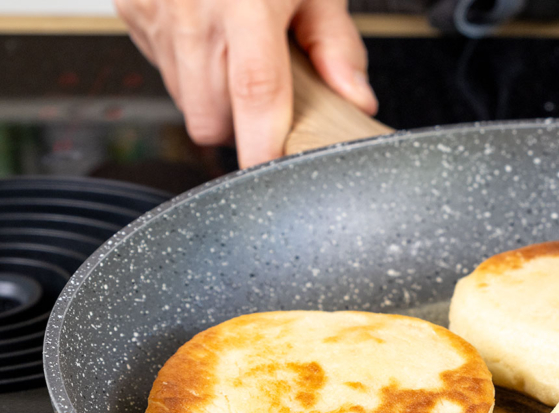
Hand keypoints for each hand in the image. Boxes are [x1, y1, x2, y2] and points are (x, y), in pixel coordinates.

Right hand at [115, 0, 377, 167]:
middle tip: (270, 99)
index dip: (263, 146)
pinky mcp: (130, 10)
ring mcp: (154, 11)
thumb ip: (336, 44)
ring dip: (214, 99)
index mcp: (246, 3)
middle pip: (212, 116)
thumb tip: (355, 100)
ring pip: (185, 102)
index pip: (254, 94)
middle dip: (241, 124)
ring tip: (238, 56)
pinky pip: (161, 71)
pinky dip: (187, 69)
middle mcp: (193, 10)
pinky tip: (208, 37)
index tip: (272, 176)